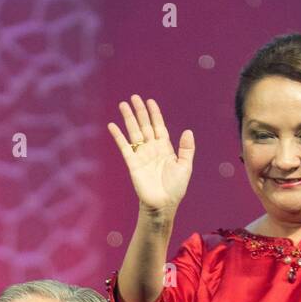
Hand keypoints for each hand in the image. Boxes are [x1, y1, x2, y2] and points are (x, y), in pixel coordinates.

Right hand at [107, 95, 194, 214]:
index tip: (150, 101)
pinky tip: (112, 126)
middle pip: (144, 126)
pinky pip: (124, 147)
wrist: (163, 204)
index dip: (154, 114)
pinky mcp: (132, 163)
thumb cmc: (175, 188)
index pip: (158, 126)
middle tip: (134, 97)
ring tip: (123, 105)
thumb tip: (188, 130)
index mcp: (165, 148)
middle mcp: (152, 149)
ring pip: (134, 132)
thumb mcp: (185, 166)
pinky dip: (118, 136)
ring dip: (128, 119)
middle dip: (140, 111)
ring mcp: (141, 155)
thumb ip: (187, 148)